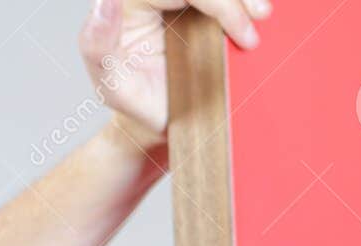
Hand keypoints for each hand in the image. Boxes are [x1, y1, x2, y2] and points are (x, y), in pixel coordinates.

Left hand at [79, 0, 271, 150]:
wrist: (157, 119)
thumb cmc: (135, 105)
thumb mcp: (111, 84)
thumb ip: (98, 43)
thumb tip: (106, 1)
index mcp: (127, 3)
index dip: (217, 2)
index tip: (242, 30)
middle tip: (260, 15)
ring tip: (262, 14)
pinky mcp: (192, 3)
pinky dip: (239, 0)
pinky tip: (256, 11)